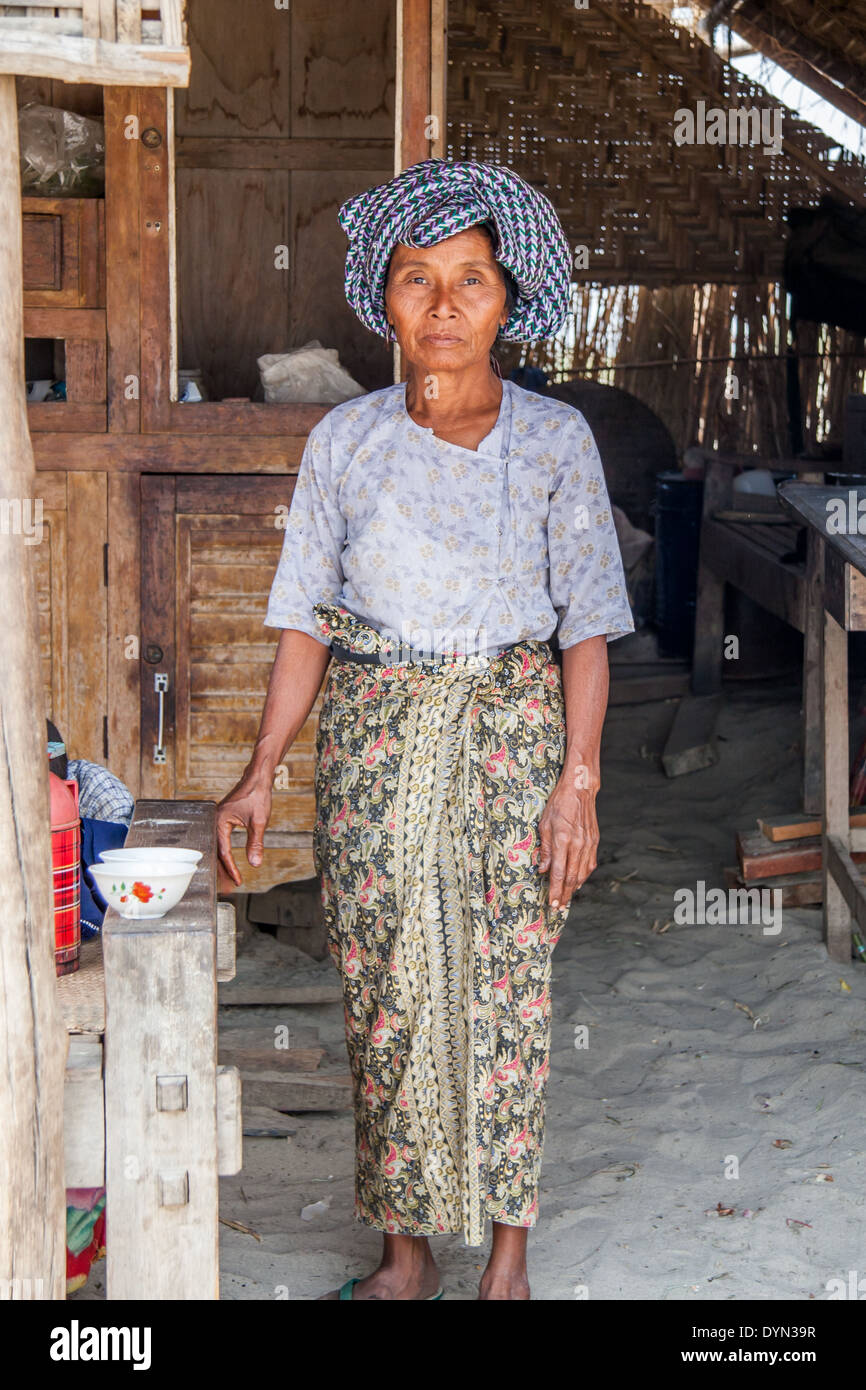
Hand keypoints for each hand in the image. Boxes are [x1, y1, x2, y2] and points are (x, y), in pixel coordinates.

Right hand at [216, 770, 272, 887]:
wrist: (258, 777)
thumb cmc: (257, 795)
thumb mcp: (259, 822)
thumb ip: (255, 844)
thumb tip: (255, 864)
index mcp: (219, 821)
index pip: (224, 852)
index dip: (231, 868)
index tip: (238, 881)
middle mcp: (214, 821)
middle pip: (217, 852)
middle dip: (224, 870)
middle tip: (230, 887)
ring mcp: (217, 819)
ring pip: (218, 847)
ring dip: (223, 862)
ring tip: (229, 878)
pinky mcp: (222, 818)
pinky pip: (220, 840)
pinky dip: (224, 852)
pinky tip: (228, 860)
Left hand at [538, 776, 598, 910]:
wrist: (580, 790)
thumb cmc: (558, 804)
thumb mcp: (544, 824)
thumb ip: (545, 849)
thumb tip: (542, 870)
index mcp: (562, 840)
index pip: (559, 873)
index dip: (556, 890)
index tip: (552, 903)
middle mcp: (577, 844)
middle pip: (572, 878)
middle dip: (565, 895)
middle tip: (558, 907)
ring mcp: (588, 844)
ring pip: (582, 874)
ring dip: (574, 889)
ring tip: (566, 899)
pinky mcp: (594, 842)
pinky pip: (589, 864)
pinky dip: (583, 876)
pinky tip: (577, 883)